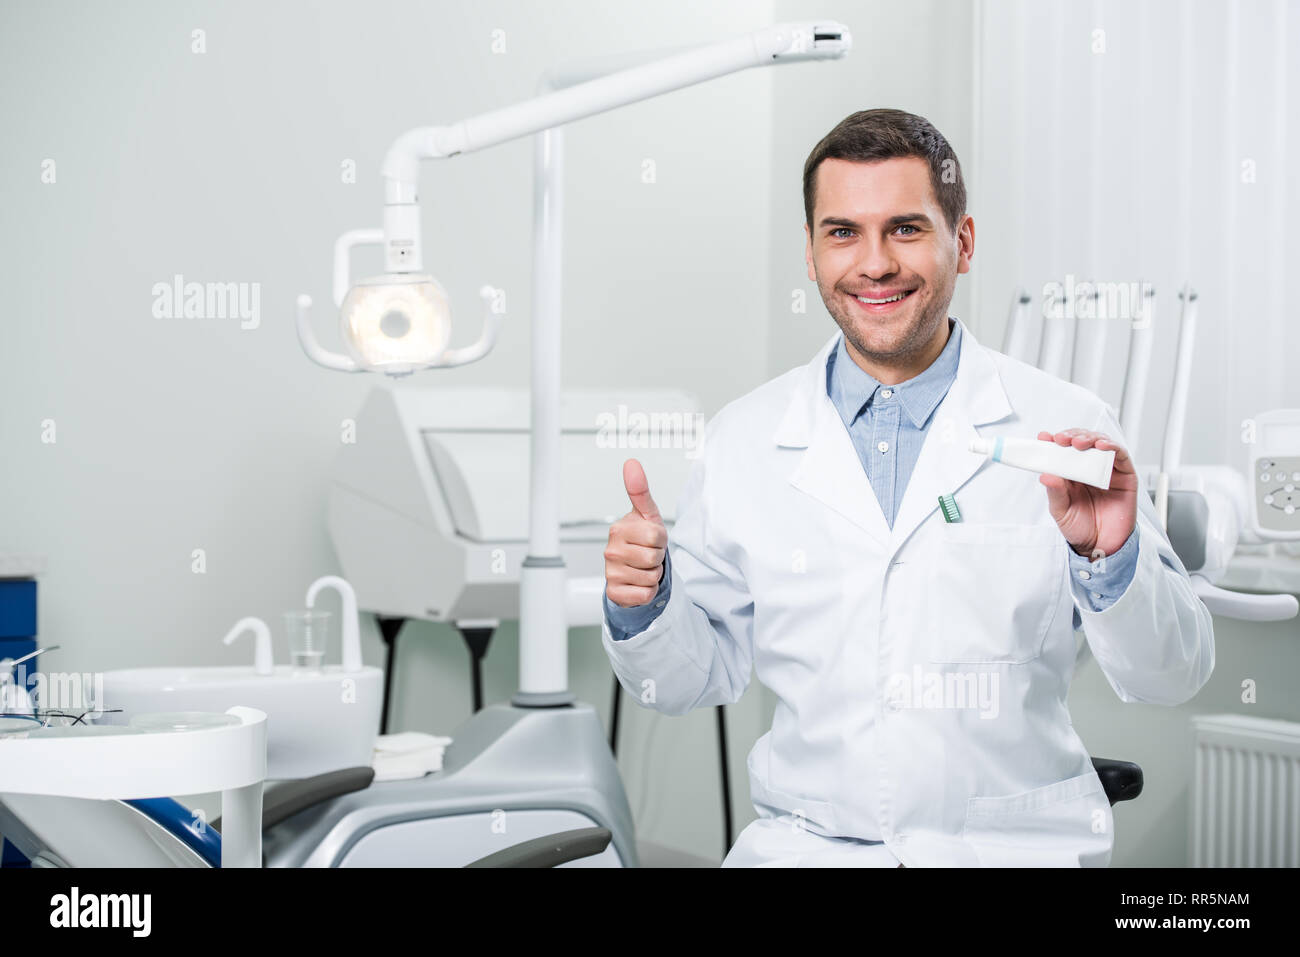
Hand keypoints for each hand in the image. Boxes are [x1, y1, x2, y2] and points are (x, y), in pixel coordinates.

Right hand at [605, 458, 668, 607]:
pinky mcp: (614, 592)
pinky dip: (647, 592)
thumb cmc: (642, 540)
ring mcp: (610, 572)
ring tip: (643, 568)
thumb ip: (640, 490)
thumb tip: (631, 463)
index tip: (652, 539)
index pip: (656, 536)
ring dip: (653, 575)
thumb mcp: (647, 515)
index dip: (661, 540)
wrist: (633, 570)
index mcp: (619, 529)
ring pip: (650, 578)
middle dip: (658, 559)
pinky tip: (638, 583)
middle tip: (648, 555)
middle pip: (653, 558)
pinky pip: (644, 595)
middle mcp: (611, 551)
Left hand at [1036, 429, 1137, 558]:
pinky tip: (1102, 446)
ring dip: (1090, 438)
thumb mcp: (1061, 511)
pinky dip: (1112, 446)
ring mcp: (1107, 470)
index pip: (1062, 451)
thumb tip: (1045, 475)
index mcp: (1070, 474)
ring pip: (1101, 444)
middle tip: (1062, 439)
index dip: (1053, 442)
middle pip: (1082, 443)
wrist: (1101, 547)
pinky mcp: (1125, 475)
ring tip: (1079, 442)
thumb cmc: (1080, 528)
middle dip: (1072, 436)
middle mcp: (1089, 469)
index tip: (1044, 437)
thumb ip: (1055, 492)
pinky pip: (1120, 456)